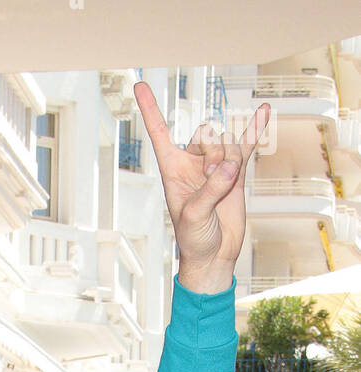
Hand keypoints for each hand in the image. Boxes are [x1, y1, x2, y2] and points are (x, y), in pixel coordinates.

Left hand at [134, 82, 269, 292]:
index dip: (151, 109)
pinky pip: (247, 144)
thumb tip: (230, 165)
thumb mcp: (194, 215)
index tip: (140, 84)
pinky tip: (263, 110)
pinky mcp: (237, 171)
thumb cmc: (194, 238)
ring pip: (227, 143)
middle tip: (212, 179)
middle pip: (206, 134)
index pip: (161, 132)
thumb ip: (211, 188)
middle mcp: (193, 162)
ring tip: (225, 186)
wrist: (215, 254)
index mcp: (173, 168)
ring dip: (229, 162)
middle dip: (213, 153)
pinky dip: (255, 128)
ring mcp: (216, 164)